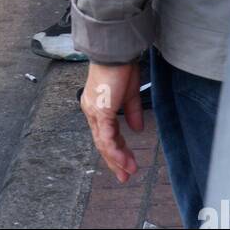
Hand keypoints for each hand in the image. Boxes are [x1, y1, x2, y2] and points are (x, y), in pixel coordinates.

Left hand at [79, 60, 143, 182]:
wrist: (116, 52)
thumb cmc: (121, 67)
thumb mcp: (129, 94)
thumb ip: (131, 112)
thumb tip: (137, 128)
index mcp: (97, 106)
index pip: (105, 134)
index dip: (116, 150)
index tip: (126, 164)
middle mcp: (92, 110)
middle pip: (102, 142)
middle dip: (114, 161)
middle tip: (124, 176)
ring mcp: (94, 111)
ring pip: (103, 143)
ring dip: (117, 160)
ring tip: (128, 172)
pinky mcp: (101, 111)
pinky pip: (107, 137)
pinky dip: (116, 151)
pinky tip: (124, 161)